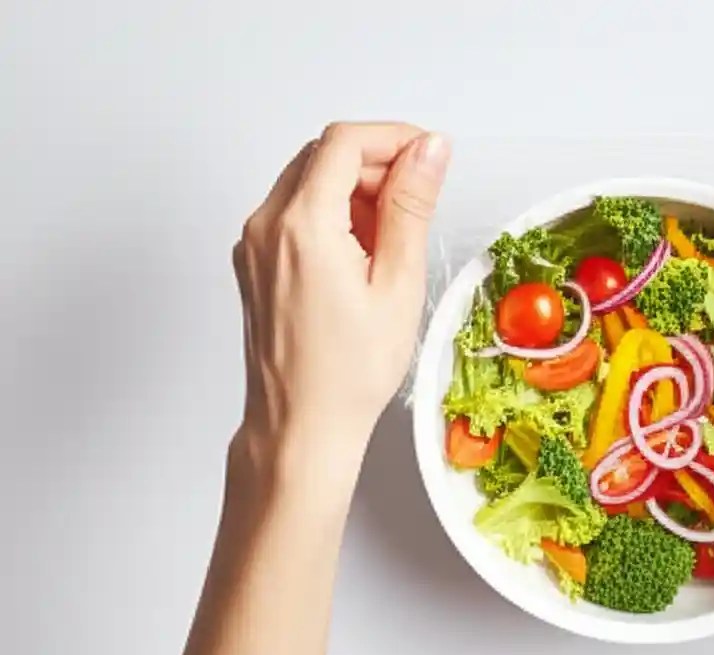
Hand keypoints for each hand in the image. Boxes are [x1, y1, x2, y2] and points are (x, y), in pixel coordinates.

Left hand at [231, 123, 450, 492]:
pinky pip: (294, 214)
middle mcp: (266, 227)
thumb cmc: (348, 374)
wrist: (301, 427)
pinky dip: (332, 216)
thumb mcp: (398, 283)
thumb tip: (429, 152)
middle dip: (376, 163)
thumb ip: (411, 206)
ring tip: (392, 240)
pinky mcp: (255, 264)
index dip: (394, 138)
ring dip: (355, 190)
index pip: (345, 142)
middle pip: (323, 156)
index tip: (428, 155)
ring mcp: (254, 246)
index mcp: (302, 226)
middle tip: (419, 198)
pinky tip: (363, 257)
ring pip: (308, 182)